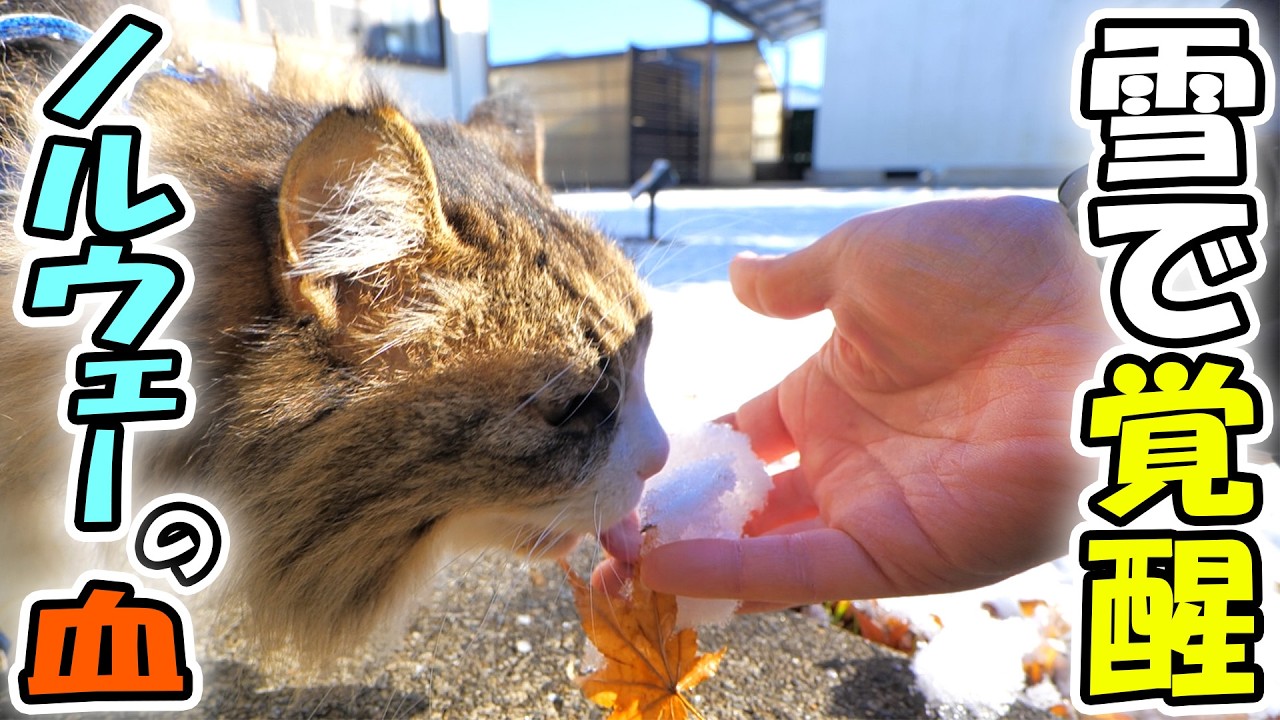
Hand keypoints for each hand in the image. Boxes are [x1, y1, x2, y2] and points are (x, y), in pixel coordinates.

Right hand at [603, 196, 1112, 605]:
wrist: (1087, 306)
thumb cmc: (989, 268)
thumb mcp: (868, 258)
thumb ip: (795, 282)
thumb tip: (734, 277)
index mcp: (835, 391)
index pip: (742, 439)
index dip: (686, 457)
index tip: (624, 468)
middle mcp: (848, 460)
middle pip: (744, 507)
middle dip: (674, 524)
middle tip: (597, 532)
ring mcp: (873, 506)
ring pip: (762, 551)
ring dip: (686, 561)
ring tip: (607, 564)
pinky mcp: (902, 550)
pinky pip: (803, 572)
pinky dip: (733, 576)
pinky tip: (664, 569)